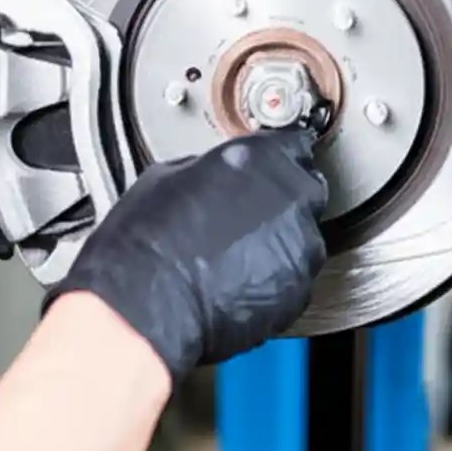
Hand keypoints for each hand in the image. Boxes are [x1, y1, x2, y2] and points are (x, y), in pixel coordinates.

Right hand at [45, 131, 328, 382]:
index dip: (280, 159)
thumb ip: (213, 169)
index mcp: (260, 159)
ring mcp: (299, 248)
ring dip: (279, 243)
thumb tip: (220, 176)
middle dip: (282, 202)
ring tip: (235, 256)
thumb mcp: (168, 176)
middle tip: (245, 218)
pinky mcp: (299, 292)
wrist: (147, 306)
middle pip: (305, 191)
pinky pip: (295, 279)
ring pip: (304, 238)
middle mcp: (289, 199)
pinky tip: (237, 282)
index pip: (296, 144)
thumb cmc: (146, 243)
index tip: (271, 168)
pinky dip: (274, 280)